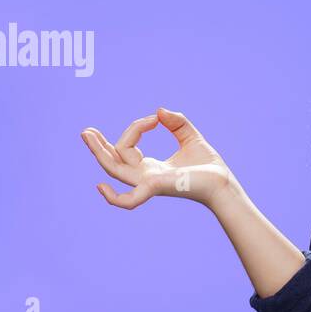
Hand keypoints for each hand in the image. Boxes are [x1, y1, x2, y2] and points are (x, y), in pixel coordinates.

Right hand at [80, 107, 237, 208]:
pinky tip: (101, 187)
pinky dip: (114, 198)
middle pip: (113, 162)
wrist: (224, 183)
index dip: (136, 128)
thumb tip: (159, 111)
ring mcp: (149, 183)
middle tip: (86, 130)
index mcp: (150, 168)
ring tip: (88, 135)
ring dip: (100, 153)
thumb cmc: (208, 166)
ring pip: (115, 171)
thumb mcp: (190, 137)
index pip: (128, 147)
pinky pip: (130, 199)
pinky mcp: (157, 187)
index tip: (155, 118)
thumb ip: (176, 123)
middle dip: (98, 147)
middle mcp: (145, 177)